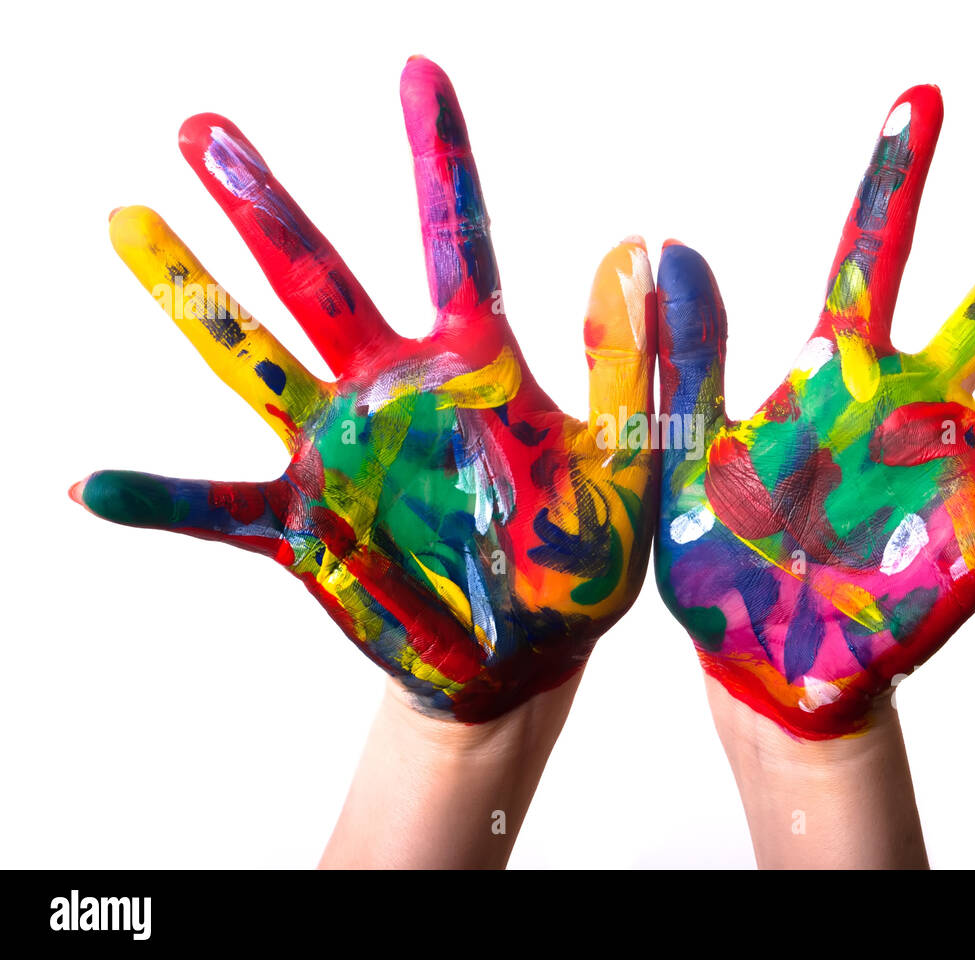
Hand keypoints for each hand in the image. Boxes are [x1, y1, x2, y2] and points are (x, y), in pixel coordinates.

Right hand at [72, 56, 655, 723]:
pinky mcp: (306, 525)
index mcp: (478, 364)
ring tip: (127, 221)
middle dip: (265, 204)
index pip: (456, 240)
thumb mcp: (627, 461)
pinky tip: (88, 485)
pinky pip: (218, 509)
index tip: (419, 68)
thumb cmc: (584, 554)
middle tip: (200, 124)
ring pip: (253, 359)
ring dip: (192, 300)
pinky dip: (159, 501)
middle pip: (320, 278)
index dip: (438, 157)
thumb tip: (638, 241)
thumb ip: (630, 361)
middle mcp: (394, 388)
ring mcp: (340, 452)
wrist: (534, 650)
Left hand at [655, 84, 974, 739]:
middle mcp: (911, 410)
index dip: (895, 179)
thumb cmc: (716, 554)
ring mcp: (954, 473)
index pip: (872, 256)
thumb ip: (685, 355)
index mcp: (836, 376)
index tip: (923, 100)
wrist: (752, 654)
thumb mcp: (687, 450)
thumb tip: (667, 245)